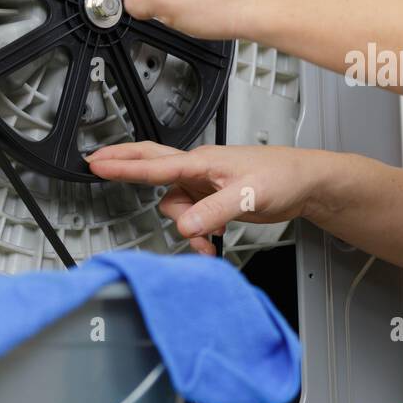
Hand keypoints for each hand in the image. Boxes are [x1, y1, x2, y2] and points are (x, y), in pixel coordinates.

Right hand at [86, 141, 320, 255]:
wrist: (306, 183)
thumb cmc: (283, 176)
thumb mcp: (248, 196)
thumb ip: (214, 211)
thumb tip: (185, 226)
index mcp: (203, 162)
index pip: (155, 165)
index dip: (123, 166)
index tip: (96, 163)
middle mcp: (201, 170)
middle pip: (154, 166)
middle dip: (126, 166)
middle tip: (98, 164)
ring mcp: (207, 184)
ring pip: (176, 206)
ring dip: (185, 227)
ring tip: (207, 240)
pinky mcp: (216, 198)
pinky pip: (194, 217)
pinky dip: (198, 231)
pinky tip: (214, 238)